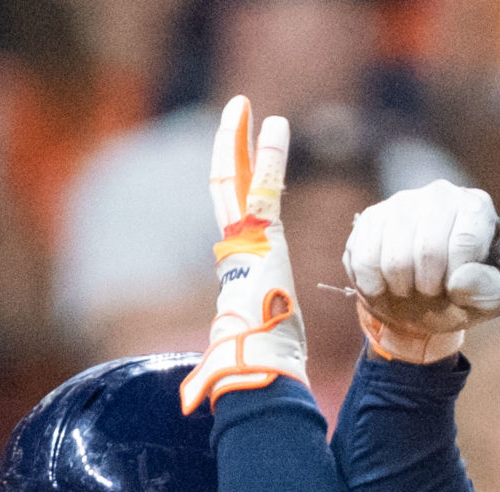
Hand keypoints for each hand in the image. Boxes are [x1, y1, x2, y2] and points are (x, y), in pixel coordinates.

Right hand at [180, 95, 308, 411]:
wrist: (259, 371)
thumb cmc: (261, 368)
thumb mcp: (258, 347)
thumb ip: (245, 346)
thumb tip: (230, 376)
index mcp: (237, 274)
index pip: (235, 219)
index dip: (236, 187)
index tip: (241, 163)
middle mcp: (235, 253)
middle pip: (225, 189)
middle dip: (228, 150)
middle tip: (235, 112)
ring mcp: (242, 244)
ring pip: (235, 181)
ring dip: (240, 141)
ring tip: (244, 106)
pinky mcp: (258, 241)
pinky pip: (262, 188)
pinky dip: (268, 157)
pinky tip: (275, 127)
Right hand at [343, 180, 499, 363]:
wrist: (423, 298)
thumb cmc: (464, 294)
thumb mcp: (491, 301)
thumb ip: (491, 292)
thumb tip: (460, 280)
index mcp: (476, 208)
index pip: (465, 245)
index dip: (458, 282)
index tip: (457, 288)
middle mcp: (441, 194)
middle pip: (428, 252)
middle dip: (429, 287)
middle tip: (432, 292)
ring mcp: (403, 202)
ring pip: (395, 259)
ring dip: (402, 289)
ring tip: (411, 288)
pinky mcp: (371, 218)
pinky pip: (364, 260)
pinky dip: (374, 287)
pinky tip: (386, 286)